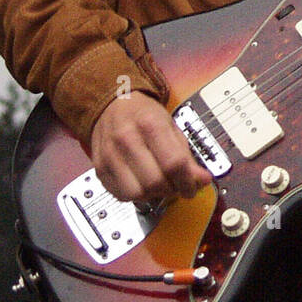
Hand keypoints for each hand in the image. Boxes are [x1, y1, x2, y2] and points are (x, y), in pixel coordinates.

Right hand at [90, 92, 213, 202]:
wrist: (112, 105)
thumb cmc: (144, 115)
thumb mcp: (171, 127)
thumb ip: (187, 156)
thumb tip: (203, 180)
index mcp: (149, 124)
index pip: (173, 163)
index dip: (187, 182)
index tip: (192, 187)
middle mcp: (126, 139)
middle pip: (155, 182)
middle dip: (171, 190)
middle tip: (177, 186)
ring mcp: (110, 155)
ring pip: (137, 194)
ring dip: (154, 195)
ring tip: (159, 185)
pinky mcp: (99, 169)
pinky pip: (121, 195)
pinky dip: (137, 196)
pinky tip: (143, 184)